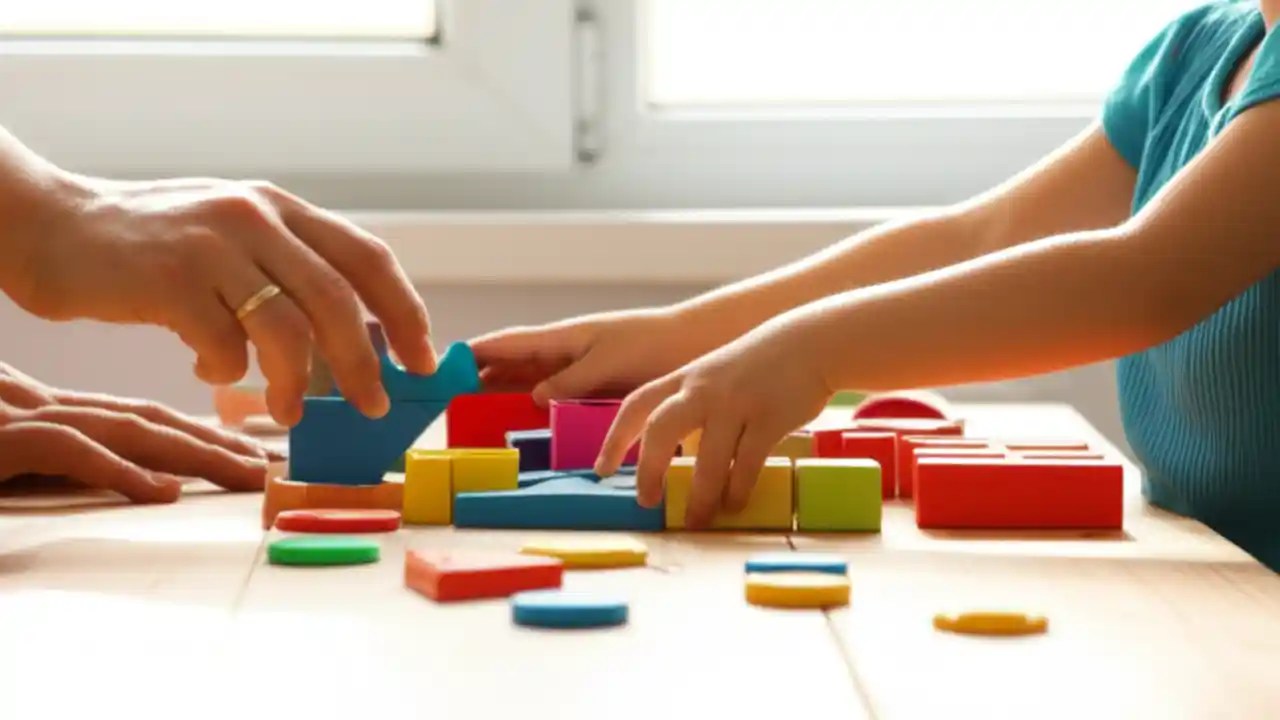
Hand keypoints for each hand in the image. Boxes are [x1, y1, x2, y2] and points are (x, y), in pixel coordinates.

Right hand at [0, 362, 272, 502]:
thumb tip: (106, 483)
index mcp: (37, 408)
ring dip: (193, 452)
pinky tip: (165, 492)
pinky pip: (67, 451)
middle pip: (143, 418)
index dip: (193, 433)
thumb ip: (41, 466)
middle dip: (212, 442)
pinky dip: (120, 470)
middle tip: (268, 466)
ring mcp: (14, 417)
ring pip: (124, 428)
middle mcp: (34, 403)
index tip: (243, 455)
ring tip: (246, 474)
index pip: (131, 416)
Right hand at [6, 174, 434, 425]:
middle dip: (366, 364)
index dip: (405, 312)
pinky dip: (225, 371)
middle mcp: (255, 216)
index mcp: (281, 208)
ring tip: (288, 410)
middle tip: (373, 406)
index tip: (423, 360)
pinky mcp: (169, 278)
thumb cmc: (154, 246)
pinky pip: (224, 344)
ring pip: (288, 328)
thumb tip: (354, 345)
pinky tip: (208, 369)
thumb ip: (288, 272)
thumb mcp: (233, 238)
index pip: (369, 257)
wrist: (53, 225)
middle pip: (339, 300)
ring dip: (298, 383)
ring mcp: (212, 243)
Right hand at [470, 307, 709, 404]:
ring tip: (475, 414)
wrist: (692, 344)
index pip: (507, 343)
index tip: (443, 363)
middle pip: (512, 366)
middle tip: (449, 399)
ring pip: (530, 384)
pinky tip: (526, 423)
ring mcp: (577, 371)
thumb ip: (570, 380)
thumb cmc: (651, 343)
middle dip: (481, 379)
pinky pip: (555, 400)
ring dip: (504, 396)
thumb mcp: (606, 362)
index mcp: (562, 337)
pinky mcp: (593, 389)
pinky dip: (536, 409)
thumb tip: (534, 397)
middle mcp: (564, 353)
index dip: (476, 353)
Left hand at [593, 316, 833, 527]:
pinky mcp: (769, 418)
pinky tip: (734, 505)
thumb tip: (668, 452)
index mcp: (684, 378)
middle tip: (646, 501)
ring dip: (700, 495)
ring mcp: (737, 403)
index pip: (636, 405)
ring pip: (708, 457)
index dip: (615, 438)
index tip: (601, 469)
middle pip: (661, 429)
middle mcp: (704, 389)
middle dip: (648, 469)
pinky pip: (747, 462)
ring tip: (697, 520)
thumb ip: (690, 405)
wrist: (808, 343)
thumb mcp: (713, 375)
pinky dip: (737, 489)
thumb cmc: (757, 365)